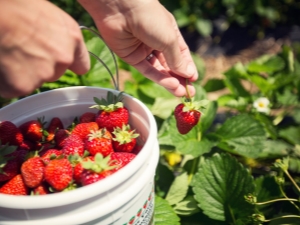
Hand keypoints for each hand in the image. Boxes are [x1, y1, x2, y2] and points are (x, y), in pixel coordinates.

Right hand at [0, 0, 89, 97]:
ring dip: (20, 74)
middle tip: (18, 49)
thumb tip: (52, 39)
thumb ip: (56, 31)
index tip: (59, 64)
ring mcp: (44, 73)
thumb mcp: (43, 11)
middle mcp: (63, 57)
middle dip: (38, 67)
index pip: (81, 64)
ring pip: (33, 81)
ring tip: (6, 52)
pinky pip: (13, 88)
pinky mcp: (23, 86)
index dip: (68, 64)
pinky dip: (5, 82)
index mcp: (72, 36)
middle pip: (53, 72)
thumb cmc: (12, 6)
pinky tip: (0, 64)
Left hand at [78, 0, 197, 96]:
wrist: (121, 9)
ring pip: (158, 69)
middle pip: (169, 64)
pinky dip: (158, 78)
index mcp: (168, 32)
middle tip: (188, 93)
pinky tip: (169, 85)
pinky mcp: (131, 57)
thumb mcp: (169, 39)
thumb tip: (188, 75)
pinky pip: (146, 70)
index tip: (193, 80)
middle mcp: (156, 42)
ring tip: (180, 92)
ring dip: (169, 81)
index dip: (187, 67)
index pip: (180, 54)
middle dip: (179, 78)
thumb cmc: (150, 18)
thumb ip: (177, 59)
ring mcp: (143, 50)